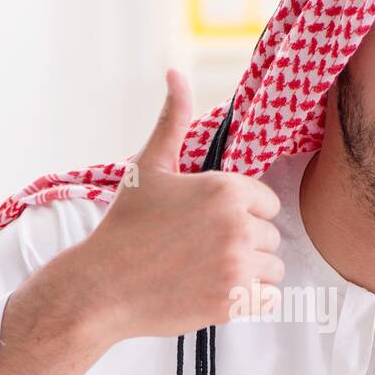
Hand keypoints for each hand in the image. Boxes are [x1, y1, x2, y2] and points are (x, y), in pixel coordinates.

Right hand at [74, 68, 284, 341]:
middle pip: (271, 236)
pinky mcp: (233, 303)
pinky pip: (270, 300)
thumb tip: (174, 71)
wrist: (101, 287)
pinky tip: (219, 292)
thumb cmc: (125, 225)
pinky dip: (251, 300)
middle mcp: (237, 226)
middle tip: (203, 251)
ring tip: (211, 271)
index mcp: (225, 189)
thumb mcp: (148, 167)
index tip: (208, 224)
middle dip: (245, 243)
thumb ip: (172, 120)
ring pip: (273, 268)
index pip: (266, 202)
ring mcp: (237, 266)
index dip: (241, 213)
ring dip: (251, 272)